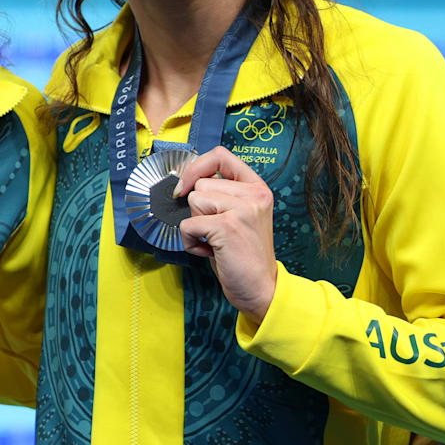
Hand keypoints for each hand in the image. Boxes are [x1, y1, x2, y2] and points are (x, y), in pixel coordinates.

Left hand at [175, 145, 277, 322]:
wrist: (261, 288)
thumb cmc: (242, 254)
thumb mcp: (239, 215)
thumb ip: (222, 194)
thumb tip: (184, 181)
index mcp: (257, 188)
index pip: (220, 155)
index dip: (196, 166)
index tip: (186, 185)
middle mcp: (254, 195)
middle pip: (200, 184)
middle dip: (198, 210)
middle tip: (217, 231)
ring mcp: (242, 209)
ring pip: (193, 202)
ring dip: (195, 226)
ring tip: (215, 241)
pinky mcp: (227, 226)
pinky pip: (187, 225)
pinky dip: (191, 242)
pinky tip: (210, 252)